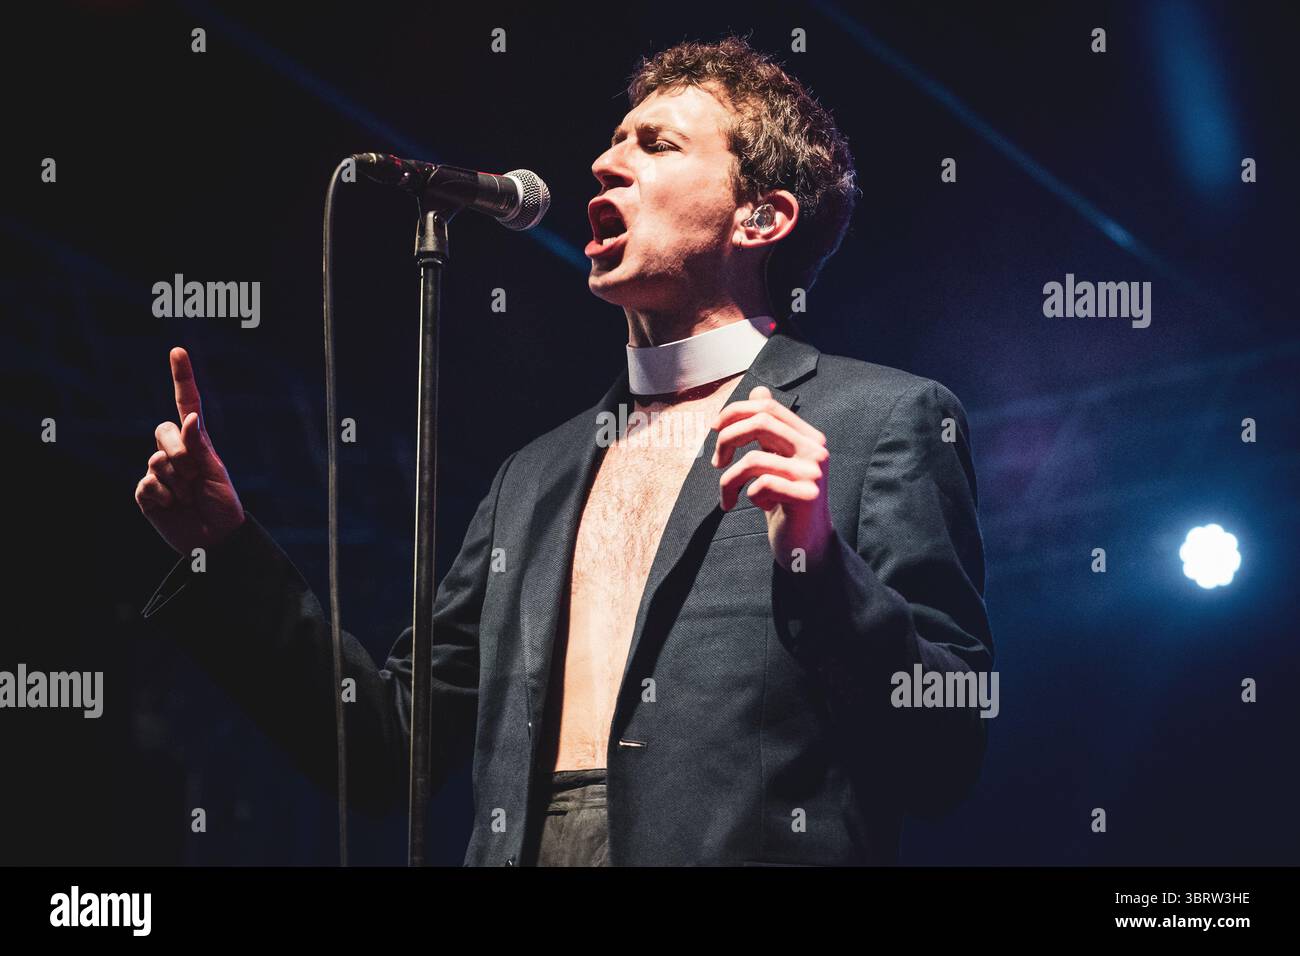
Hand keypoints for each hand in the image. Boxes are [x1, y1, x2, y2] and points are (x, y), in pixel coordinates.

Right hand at [135, 347, 245, 554]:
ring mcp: (158, 471)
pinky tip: (173, 507)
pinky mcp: (146, 492)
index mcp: (197, 442)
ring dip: (176, 480)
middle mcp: (175, 452)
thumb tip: (190, 417)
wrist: (215, 540)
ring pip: (155, 459)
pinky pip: (147, 484)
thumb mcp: (217, 473)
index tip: (178, 351)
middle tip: (195, 476)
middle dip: (180, 451)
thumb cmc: (222, 504)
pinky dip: (163, 496)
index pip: (186, 404)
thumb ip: (200, 446)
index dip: (182, 378)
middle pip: (163, 430)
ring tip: (189, 497)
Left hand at [711, 386, 832, 570]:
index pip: (767, 407)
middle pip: (760, 422)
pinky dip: (749, 497)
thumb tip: (758, 391)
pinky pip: (760, 485)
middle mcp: (816, 450)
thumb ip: (769, 429)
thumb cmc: (786, 503)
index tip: (714, 430)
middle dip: (727, 438)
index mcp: (808, 437)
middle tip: (716, 462)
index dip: (734, 413)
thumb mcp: (775, 461)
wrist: (808, 546)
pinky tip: (759, 507)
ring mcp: (813, 474)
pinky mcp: (807, 497)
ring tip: (727, 497)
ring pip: (753, 460)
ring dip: (729, 481)